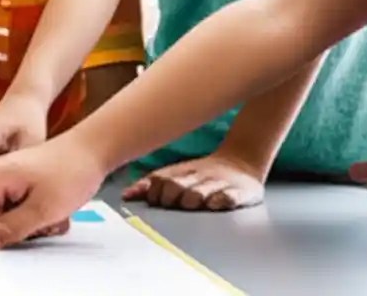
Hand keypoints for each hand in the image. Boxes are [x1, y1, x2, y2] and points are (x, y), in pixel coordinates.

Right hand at [0, 136, 106, 248]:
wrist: (91, 148)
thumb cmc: (69, 171)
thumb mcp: (44, 208)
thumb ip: (12, 227)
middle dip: (11, 227)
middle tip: (43, 222)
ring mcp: (4, 178)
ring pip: (4, 214)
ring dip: (28, 222)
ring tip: (57, 212)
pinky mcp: (16, 183)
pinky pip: (15, 208)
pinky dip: (33, 215)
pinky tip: (56, 209)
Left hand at [123, 152, 265, 210]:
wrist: (240, 161)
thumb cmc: (200, 175)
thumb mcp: (176, 175)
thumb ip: (150, 186)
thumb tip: (125, 195)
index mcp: (180, 173)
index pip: (159, 179)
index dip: (153, 191)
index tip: (153, 200)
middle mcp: (198, 177)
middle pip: (176, 185)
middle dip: (169, 196)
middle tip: (170, 204)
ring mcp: (218, 185)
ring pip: (199, 192)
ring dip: (191, 198)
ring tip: (190, 204)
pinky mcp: (239, 192)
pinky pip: (229, 197)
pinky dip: (221, 200)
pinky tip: (214, 204)